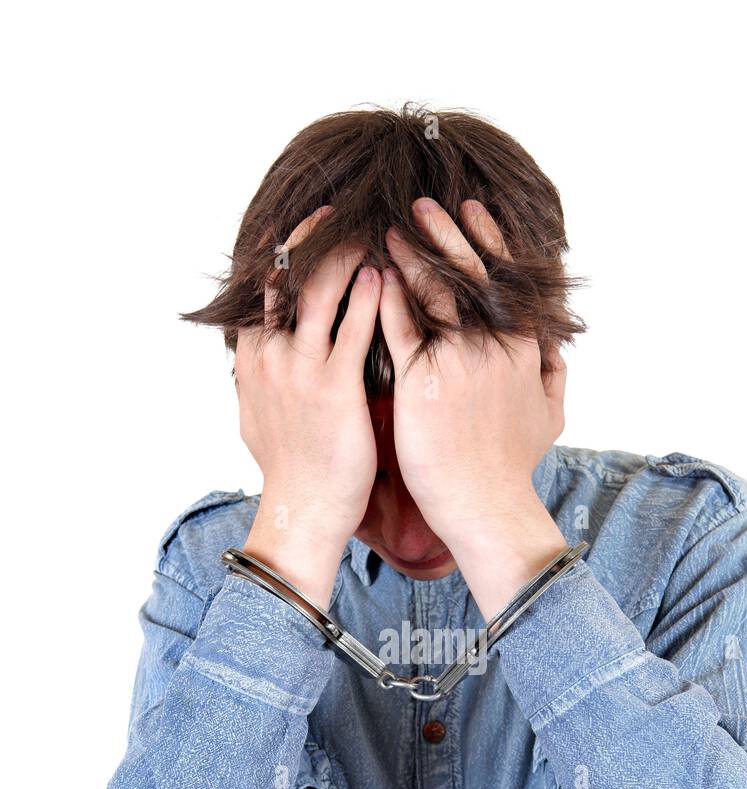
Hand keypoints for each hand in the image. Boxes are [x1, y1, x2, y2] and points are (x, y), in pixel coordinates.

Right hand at [239, 206, 381, 604]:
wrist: (303, 512)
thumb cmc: (292, 470)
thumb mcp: (258, 416)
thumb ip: (260, 379)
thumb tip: (254, 358)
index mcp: (251, 360)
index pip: (260, 290)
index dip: (279, 254)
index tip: (299, 226)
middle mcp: (269, 357)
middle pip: (283, 277)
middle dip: (308, 239)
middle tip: (335, 210)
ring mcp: (299, 371)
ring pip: (316, 291)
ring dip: (343, 255)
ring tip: (369, 230)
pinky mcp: (333, 389)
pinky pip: (353, 328)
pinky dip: (371, 297)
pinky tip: (387, 276)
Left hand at [378, 198, 568, 615]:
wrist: (486, 503)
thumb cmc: (512, 466)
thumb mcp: (549, 417)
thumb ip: (554, 377)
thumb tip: (557, 351)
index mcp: (524, 347)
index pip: (506, 278)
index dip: (488, 240)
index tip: (471, 211)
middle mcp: (495, 344)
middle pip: (470, 271)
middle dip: (446, 232)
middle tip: (421, 205)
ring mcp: (460, 359)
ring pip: (434, 289)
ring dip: (411, 253)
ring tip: (388, 229)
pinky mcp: (424, 379)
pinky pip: (401, 325)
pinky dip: (386, 297)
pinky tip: (373, 275)